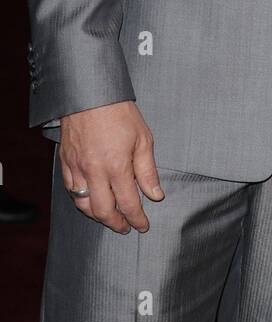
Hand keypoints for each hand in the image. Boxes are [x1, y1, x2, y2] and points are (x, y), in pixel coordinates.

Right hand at [59, 100, 164, 232]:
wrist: (90, 94)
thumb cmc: (119, 112)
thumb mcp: (143, 139)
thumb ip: (147, 171)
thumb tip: (155, 195)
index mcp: (117, 166)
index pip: (128, 204)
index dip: (137, 219)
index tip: (142, 226)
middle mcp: (94, 171)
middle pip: (103, 211)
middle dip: (116, 224)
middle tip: (126, 227)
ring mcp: (77, 168)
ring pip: (83, 205)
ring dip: (97, 216)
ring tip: (109, 217)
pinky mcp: (65, 162)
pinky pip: (70, 190)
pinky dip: (80, 200)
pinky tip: (89, 200)